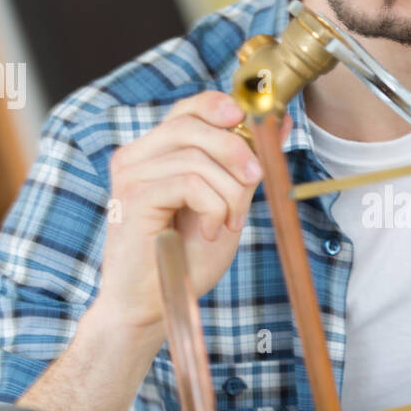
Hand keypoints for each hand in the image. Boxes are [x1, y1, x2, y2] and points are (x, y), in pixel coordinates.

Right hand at [96, 91, 291, 328]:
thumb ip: (246, 163)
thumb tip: (279, 121)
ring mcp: (131, 175)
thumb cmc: (185, 257)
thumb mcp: (227, 203)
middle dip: (238, 150)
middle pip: (194, 123)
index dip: (222, 106)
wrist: (152, 304)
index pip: (188, 109)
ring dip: (229, 192)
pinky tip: (211, 230)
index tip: (250, 121)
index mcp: (154, 153)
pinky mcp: (134, 197)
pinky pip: (190, 182)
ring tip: (229, 222)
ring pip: (197, 157)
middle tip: (255, 182)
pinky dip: (214, 207)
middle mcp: (136, 157)